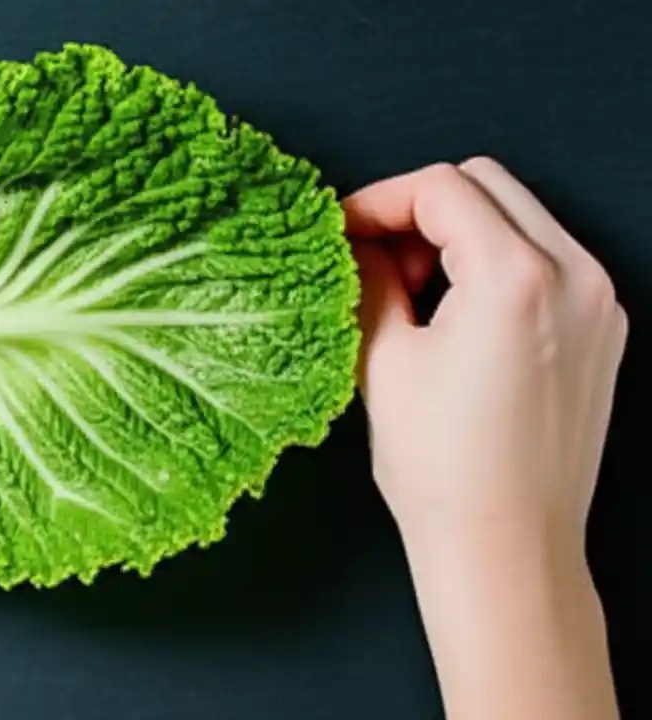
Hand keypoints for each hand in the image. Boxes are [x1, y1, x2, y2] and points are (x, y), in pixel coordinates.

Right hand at [346, 158, 624, 718]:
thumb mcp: (384, 362)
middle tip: (373, 254)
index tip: (343, 228)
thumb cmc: (444, 470)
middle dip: (421, 207)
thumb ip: (369, 281)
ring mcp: (598, 303)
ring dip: (460, 232)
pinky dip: (496, 262)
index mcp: (515, 277)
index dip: (379, 199)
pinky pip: (547, 260)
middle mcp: (573, 276)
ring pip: (521, 216)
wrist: (507, 547)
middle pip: (488, 184)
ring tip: (411, 290)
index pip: (441, 189)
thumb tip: (356, 243)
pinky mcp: (603, 330)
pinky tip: (454, 312)